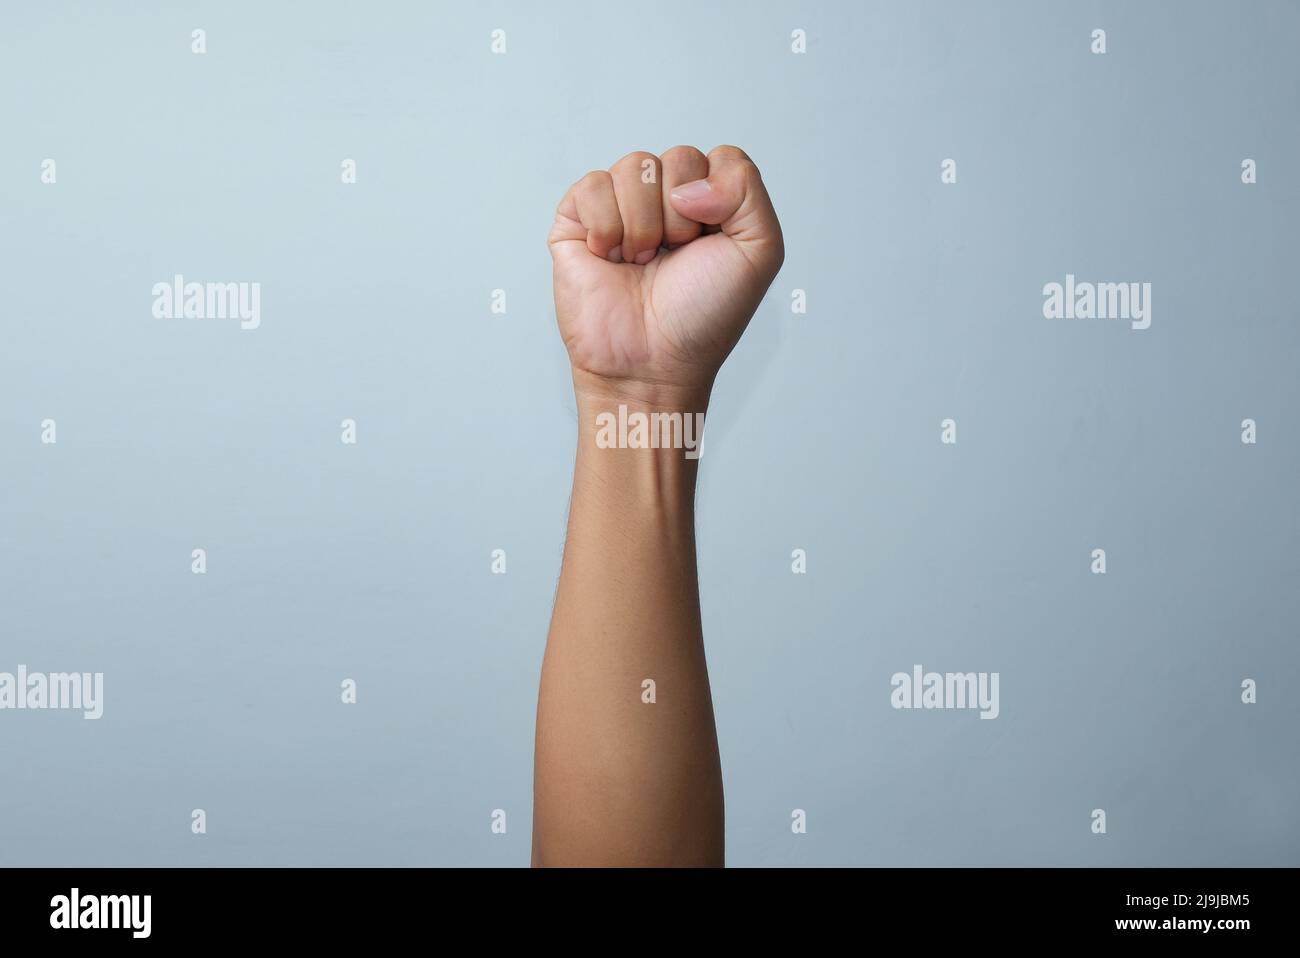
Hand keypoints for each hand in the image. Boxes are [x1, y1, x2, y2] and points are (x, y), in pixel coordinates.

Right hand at [548, 145, 783, 397]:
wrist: (652, 363)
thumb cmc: (703, 317)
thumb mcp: (760, 251)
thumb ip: (747, 189)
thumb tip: (687, 184)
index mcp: (709, 203)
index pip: (717, 159)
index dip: (718, 201)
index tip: (711, 246)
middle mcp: (664, 200)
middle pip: (677, 158)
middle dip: (680, 217)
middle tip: (672, 259)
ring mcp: (619, 207)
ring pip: (635, 166)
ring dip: (643, 225)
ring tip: (641, 262)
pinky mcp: (577, 220)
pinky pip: (593, 185)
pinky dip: (606, 227)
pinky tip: (610, 259)